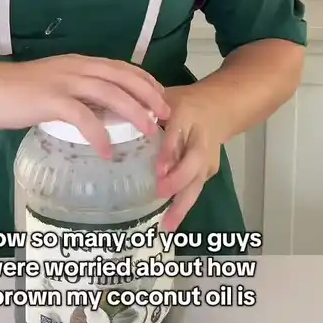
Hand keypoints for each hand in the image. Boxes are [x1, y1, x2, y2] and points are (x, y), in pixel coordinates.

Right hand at [0, 54, 169, 156]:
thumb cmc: (15, 90)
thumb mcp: (53, 86)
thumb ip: (75, 95)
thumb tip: (95, 113)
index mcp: (79, 63)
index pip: (120, 67)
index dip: (144, 80)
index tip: (161, 96)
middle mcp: (77, 68)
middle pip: (123, 77)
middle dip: (148, 94)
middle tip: (166, 114)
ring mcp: (65, 82)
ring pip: (110, 93)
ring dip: (134, 111)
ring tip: (149, 131)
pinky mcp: (51, 100)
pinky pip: (83, 117)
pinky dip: (99, 134)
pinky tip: (108, 151)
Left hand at [155, 85, 221, 231]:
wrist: (217, 109)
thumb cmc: (181, 102)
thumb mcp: (164, 97)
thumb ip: (141, 106)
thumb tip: (105, 114)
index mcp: (186, 114)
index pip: (179, 132)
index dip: (170, 151)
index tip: (158, 169)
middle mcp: (200, 137)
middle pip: (195, 160)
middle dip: (179, 178)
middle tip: (161, 192)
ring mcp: (207, 156)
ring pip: (198, 180)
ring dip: (184, 203)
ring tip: (168, 225)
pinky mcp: (208, 171)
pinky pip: (196, 188)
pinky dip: (184, 205)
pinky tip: (170, 221)